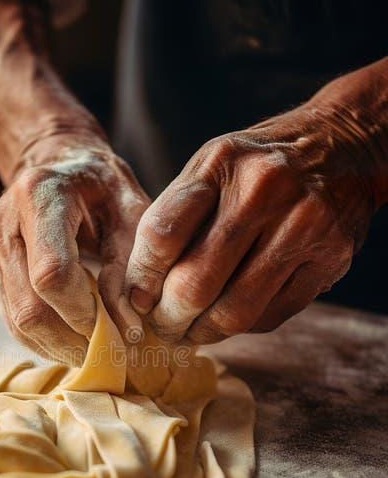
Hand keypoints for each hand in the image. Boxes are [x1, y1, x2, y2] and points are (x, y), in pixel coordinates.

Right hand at [0, 135, 149, 360]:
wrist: (59, 164)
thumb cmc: (103, 185)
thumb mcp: (131, 209)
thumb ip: (129, 265)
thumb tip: (127, 328)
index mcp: (39, 197)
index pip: (51, 273)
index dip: (84, 311)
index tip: (118, 327)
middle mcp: (3, 223)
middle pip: (30, 307)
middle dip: (74, 338)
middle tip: (112, 350)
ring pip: (18, 321)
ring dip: (61, 346)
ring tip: (97, 348)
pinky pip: (14, 321)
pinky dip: (48, 340)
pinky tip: (76, 340)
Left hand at [124, 101, 379, 344]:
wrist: (341, 144)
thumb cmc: (258, 165)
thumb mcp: (212, 166)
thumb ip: (175, 217)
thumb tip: (139, 290)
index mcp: (222, 163)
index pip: (162, 235)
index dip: (141, 279)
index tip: (137, 300)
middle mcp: (264, 191)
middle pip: (196, 283)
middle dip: (169, 319)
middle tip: (161, 327)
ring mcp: (303, 226)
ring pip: (235, 311)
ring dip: (203, 333)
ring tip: (190, 332)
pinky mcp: (330, 258)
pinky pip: (271, 315)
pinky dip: (242, 326)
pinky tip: (229, 318)